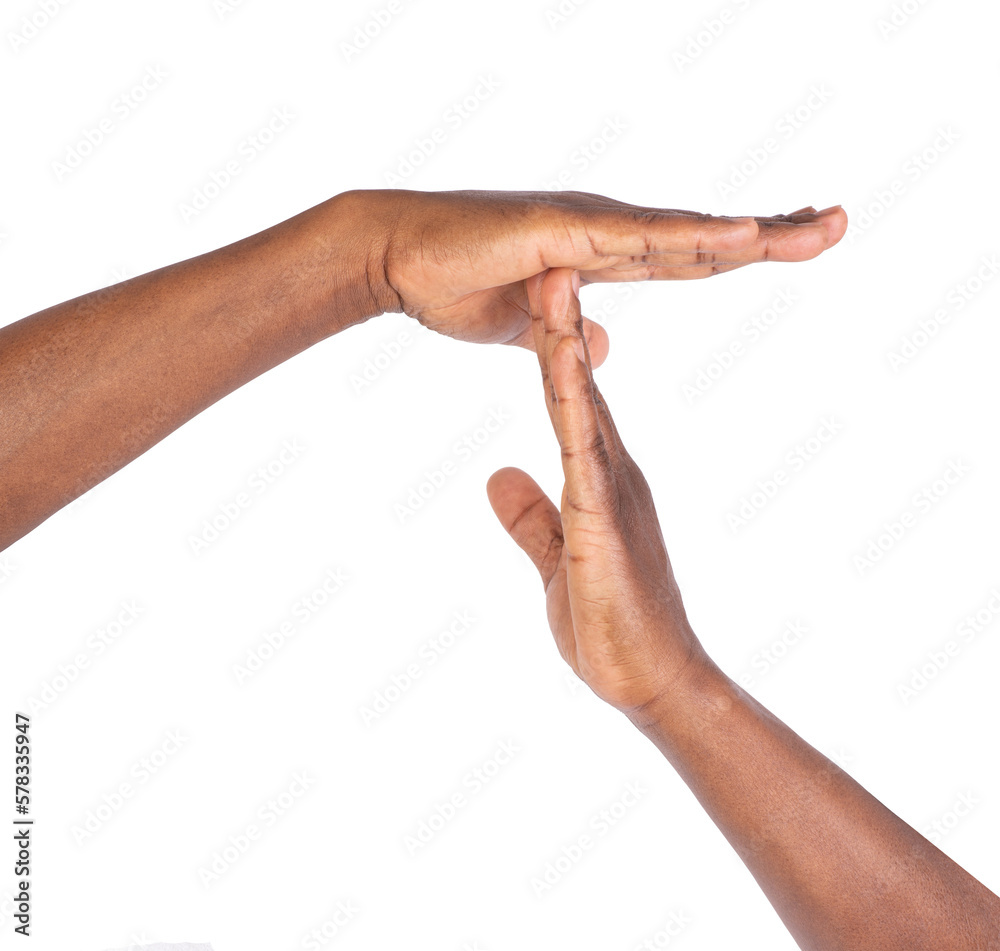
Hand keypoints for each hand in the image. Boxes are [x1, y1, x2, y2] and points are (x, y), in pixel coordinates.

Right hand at [355, 189, 845, 366]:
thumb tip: (604, 342)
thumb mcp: (528, 324)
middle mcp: (604, 231)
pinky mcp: (560, 232)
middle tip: (839, 222)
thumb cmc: (451, 283)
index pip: (685, 254)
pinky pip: (637, 236)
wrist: (395, 257)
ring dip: (751, 227)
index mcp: (600, 254)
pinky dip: (691, 234)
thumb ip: (568, 331)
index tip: (792, 244)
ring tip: (816, 225)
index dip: (738, 249)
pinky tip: (742, 233)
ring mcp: (585, 226)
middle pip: (702, 236)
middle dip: (772, 231)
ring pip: (684, 231)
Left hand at [486, 266, 706, 714]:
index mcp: (596, 473)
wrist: (652, 680)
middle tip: (549, 248)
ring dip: (567, 336)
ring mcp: (610, 486)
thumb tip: (498, 477)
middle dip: (563, 313)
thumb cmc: (610, 623)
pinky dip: (571, 399)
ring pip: (582, 399)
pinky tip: (560, 359)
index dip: (553, 340)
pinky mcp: (602, 517)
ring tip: (555, 274)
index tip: (534, 288)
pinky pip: (582, 447)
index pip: (569, 394)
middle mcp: (609, 467)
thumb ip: (530, 517)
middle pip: (577, 378)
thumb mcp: (556, 557)